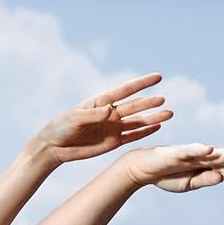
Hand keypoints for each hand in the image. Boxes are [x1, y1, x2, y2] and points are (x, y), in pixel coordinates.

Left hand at [35, 75, 169, 162]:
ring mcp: (113, 128)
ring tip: (169, 114)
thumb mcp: (74, 119)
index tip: (158, 77)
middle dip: (149, 103)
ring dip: (153, 118)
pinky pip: (132, 136)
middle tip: (163, 99)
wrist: (54, 147)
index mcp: (101, 102)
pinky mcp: (113, 142)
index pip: (125, 90)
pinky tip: (157, 127)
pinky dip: (145, 132)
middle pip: (134, 106)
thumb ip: (93, 115)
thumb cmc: (61, 128)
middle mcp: (110, 113)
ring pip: (137, 121)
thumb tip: (111, 110)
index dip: (142, 84)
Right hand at [127, 139, 223, 193]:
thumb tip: (223, 178)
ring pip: (211, 153)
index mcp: (206, 167)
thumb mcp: (188, 184)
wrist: (141, 169)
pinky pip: (190, 150)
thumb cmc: (165, 176)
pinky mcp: (177, 152)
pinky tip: (209, 150)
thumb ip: (205, 180)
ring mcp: (190, 153)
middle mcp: (201, 157)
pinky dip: (199, 149)